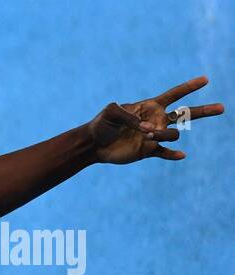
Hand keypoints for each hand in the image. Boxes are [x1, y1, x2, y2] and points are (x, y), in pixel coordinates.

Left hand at [86, 76, 223, 164]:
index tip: (205, 79)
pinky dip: (172, 154)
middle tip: (222, 108)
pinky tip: (180, 155)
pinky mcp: (148, 151)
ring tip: (146, 133)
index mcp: (150, 106)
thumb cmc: (102, 123)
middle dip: (204, 111)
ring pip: (173, 134)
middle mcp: (157, 120)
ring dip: (163, 133)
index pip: (174, 94)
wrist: (94, 144)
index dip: (189, 86)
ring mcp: (154, 136)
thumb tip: (145, 126)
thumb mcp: (111, 112)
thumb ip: (128, 115)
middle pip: (186, 114)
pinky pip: (166, 153)